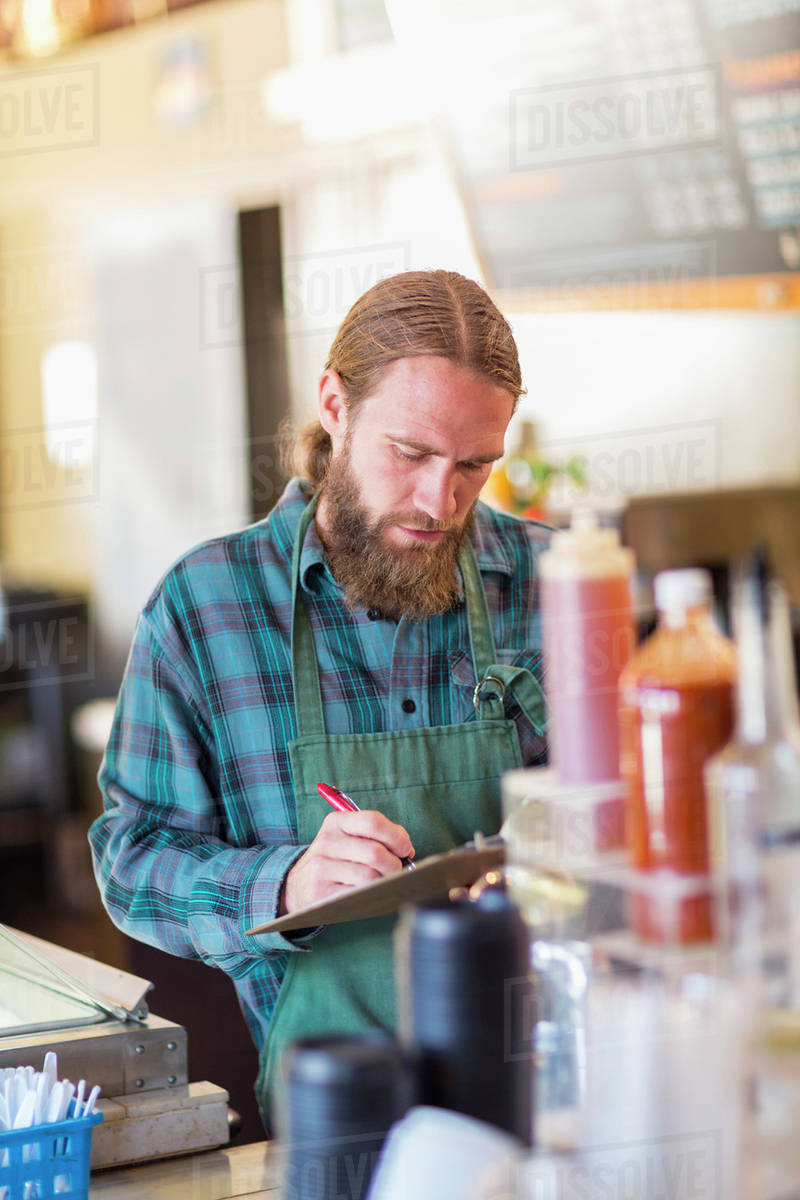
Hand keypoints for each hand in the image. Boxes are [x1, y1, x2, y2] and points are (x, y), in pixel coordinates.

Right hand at [279, 810, 414, 914]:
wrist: (297, 884)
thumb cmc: (335, 859)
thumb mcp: (348, 838)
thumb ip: (378, 836)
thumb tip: (406, 848)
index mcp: (337, 822)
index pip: (373, 821)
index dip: (396, 836)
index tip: (405, 848)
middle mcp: (327, 842)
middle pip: (375, 851)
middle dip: (394, 864)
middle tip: (397, 870)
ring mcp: (322, 867)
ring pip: (369, 875)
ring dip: (384, 881)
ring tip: (385, 882)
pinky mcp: (321, 891)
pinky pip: (357, 893)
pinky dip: (371, 894)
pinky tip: (371, 892)